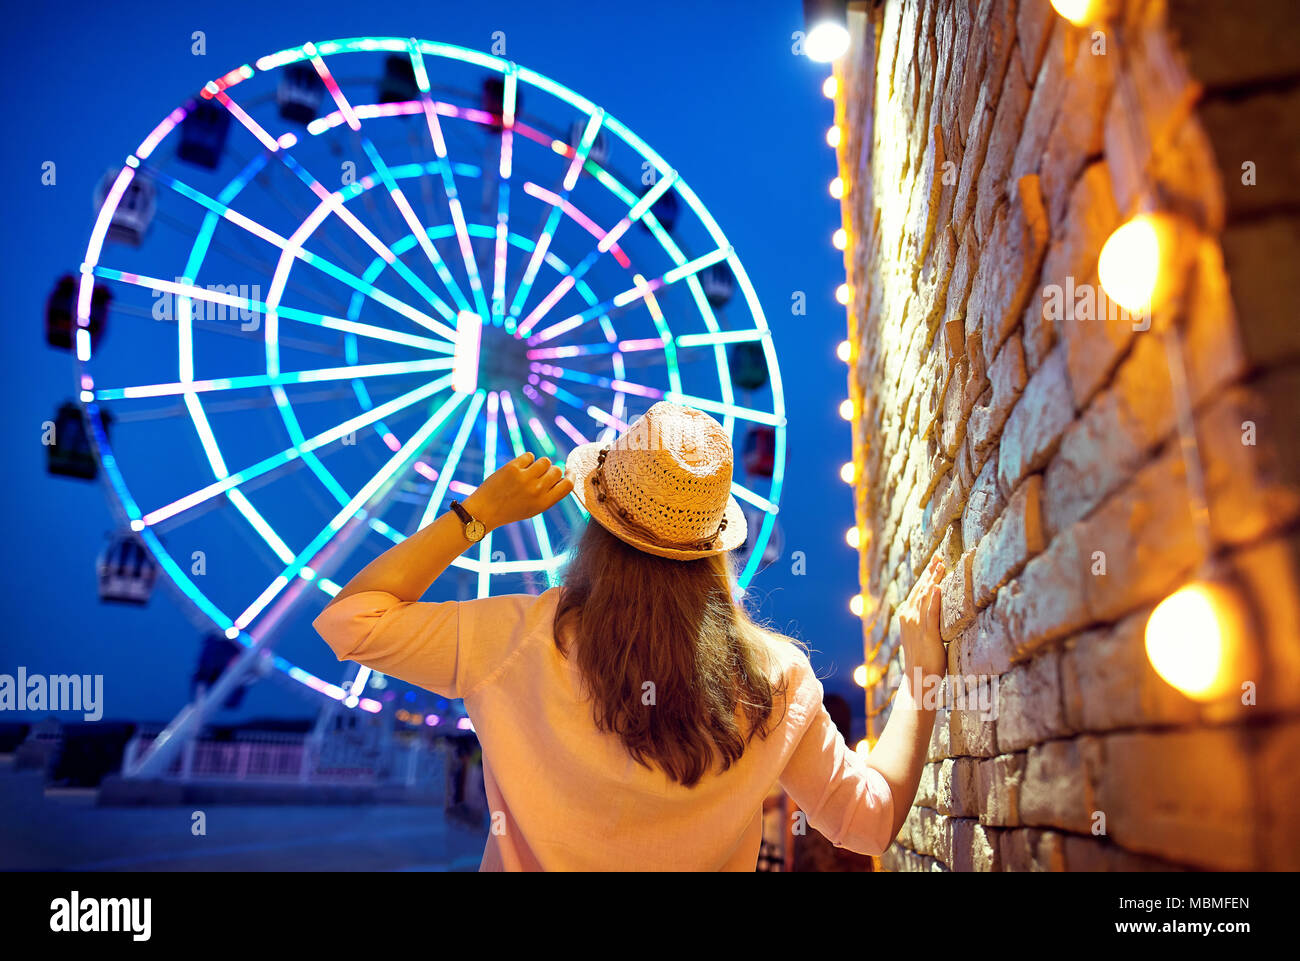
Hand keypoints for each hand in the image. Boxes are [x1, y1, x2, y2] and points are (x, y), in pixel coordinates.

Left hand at [461, 452, 572, 530]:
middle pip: (556, 470)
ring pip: (545, 461)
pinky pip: (529, 455)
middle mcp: (537, 491)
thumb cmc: (510, 509)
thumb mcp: (534, 508)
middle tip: (539, 475)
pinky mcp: (513, 468)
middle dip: (551, 471)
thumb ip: (549, 494)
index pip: (568, 485)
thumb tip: (562, 474)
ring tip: (529, 471)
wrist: (484, 511)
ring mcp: (525, 478)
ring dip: (539, 464)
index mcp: (544, 503)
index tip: (569, 471)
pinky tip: (519, 468)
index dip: (571, 476)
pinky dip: (526, 460)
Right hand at [898, 553, 945, 685]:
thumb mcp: (922, 633)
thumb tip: (936, 606)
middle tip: (939, 555)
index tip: (935, 560)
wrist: (918, 677)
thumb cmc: (923, 657)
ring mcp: (917, 624)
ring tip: (940, 565)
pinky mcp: (927, 633)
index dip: (927, 574)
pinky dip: (933, 599)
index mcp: (907, 615)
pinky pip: (930, 613)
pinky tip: (937, 587)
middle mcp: (909, 616)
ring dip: (933, 579)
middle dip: (930, 571)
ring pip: (925, 596)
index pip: (918, 590)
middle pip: (921, 589)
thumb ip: (926, 619)